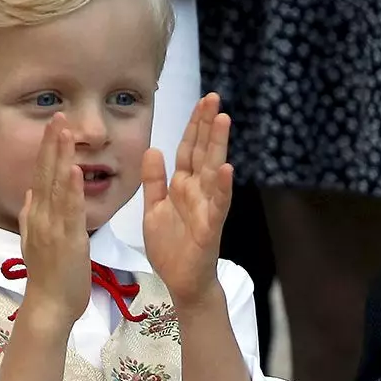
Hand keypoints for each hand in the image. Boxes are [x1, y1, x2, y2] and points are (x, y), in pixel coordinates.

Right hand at [17, 113, 90, 327]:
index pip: (41, 176)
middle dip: (53, 144)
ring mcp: (53, 228)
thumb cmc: (49, 278)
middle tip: (58, 115)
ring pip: (57, 186)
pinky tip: (75, 170)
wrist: (49, 305)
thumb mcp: (35, 242)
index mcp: (36, 216)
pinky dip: (72, 190)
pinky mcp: (68, 241)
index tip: (54, 127)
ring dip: (61, 157)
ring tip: (65, 131)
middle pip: (46, 173)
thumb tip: (31, 195)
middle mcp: (41, 217)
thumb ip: (32, 217)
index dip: (47, 150)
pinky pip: (70, 211)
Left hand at [142, 93, 233, 309]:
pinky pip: (217, 205)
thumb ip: (154, 181)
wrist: (182, 283)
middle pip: (203, 153)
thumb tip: (154, 149)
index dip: (193, 126)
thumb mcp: (154, 209)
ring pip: (213, 172)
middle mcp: (197, 193)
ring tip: (223, 121)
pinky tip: (227, 169)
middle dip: (208, 125)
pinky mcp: (210, 228)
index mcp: (182, 187)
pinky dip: (222, 187)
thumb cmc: (171, 249)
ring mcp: (206, 208)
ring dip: (219, 147)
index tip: (201, 101)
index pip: (188, 150)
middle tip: (214, 98)